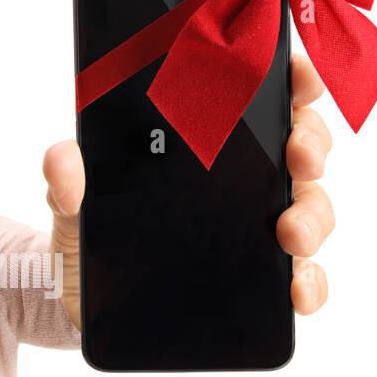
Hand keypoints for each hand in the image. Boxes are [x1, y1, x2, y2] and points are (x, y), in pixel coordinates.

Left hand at [46, 50, 335, 327]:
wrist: (80, 299)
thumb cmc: (87, 233)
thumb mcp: (71, 203)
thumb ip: (67, 180)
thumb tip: (63, 158)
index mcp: (206, 141)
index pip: (259, 95)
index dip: (291, 79)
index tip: (301, 77)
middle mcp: (242, 178)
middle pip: (300, 147)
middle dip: (311, 146)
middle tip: (300, 157)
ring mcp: (256, 228)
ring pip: (310, 209)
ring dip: (313, 217)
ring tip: (293, 233)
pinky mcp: (258, 278)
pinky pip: (300, 277)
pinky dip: (310, 283)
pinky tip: (299, 290)